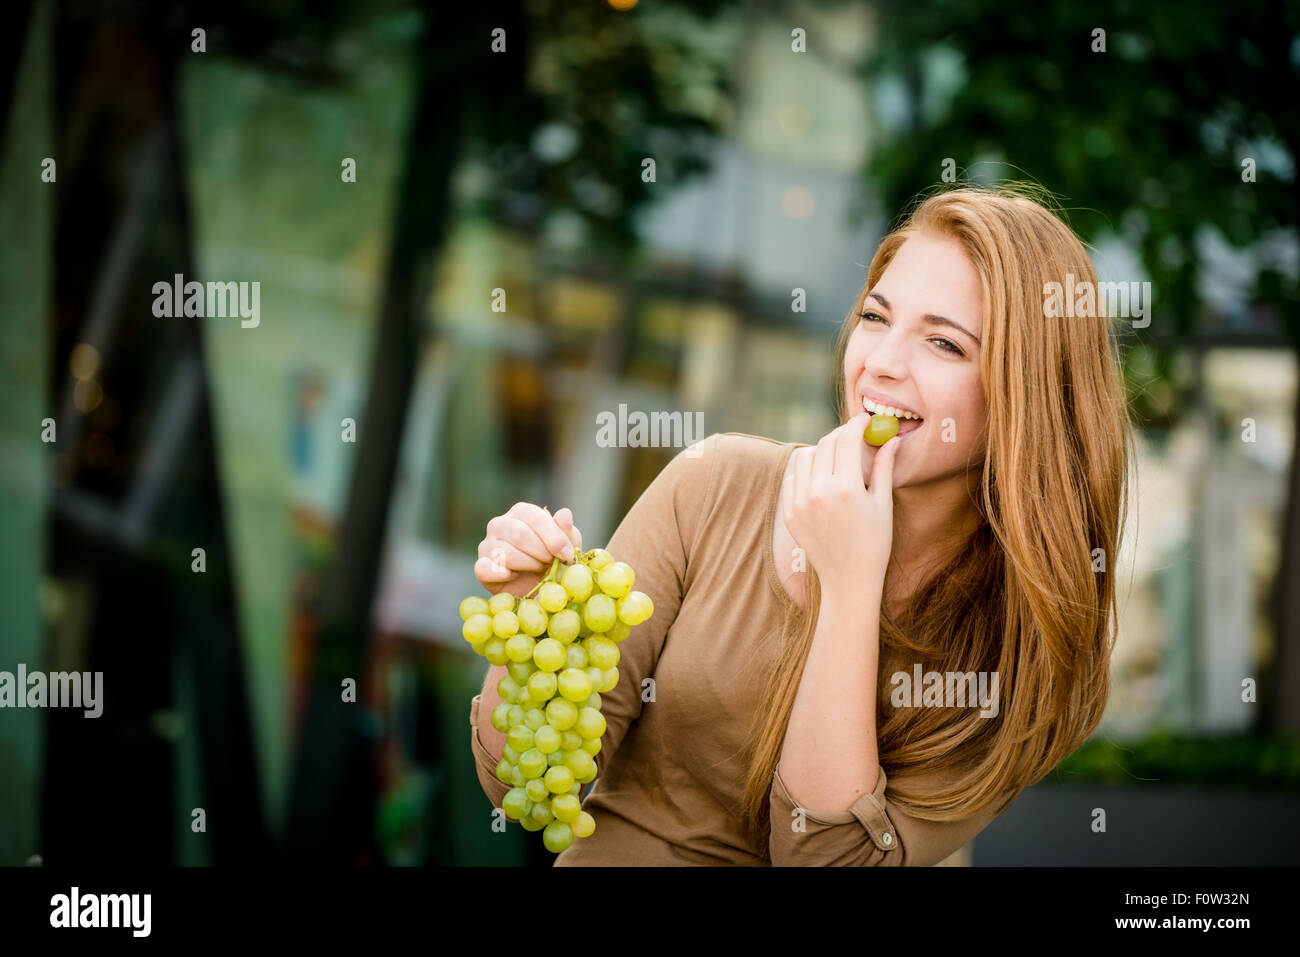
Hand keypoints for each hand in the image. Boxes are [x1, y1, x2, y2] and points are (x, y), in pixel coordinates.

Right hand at [475, 503, 582, 596]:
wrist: (540, 588)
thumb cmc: (553, 560)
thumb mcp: (568, 545)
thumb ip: (567, 530)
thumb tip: (564, 515)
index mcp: (521, 512)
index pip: (535, 517)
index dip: (554, 537)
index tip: (567, 554)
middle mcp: (500, 524)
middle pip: (520, 534)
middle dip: (542, 553)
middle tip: (550, 563)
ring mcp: (487, 545)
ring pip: (507, 553)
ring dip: (529, 565)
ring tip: (538, 569)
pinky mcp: (481, 567)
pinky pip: (485, 569)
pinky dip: (502, 575)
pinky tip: (514, 577)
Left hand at [782, 412, 899, 595]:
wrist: (849, 580)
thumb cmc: (874, 544)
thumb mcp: (883, 504)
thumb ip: (884, 467)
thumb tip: (892, 438)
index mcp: (847, 489)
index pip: (846, 439)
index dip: (856, 424)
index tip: (863, 420)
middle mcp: (819, 493)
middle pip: (825, 444)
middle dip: (841, 435)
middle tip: (853, 437)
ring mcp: (800, 503)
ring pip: (805, 456)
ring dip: (821, 451)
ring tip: (837, 460)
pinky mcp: (789, 513)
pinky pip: (792, 477)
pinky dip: (806, 471)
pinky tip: (821, 478)